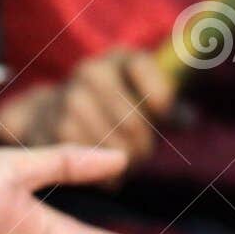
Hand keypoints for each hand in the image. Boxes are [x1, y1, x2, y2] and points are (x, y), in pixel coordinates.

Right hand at [0, 49, 176, 165]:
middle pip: (133, 121)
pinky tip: (105, 175)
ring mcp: (67, 101)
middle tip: (142, 156)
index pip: (144, 68)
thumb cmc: (108, 107)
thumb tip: (189, 119)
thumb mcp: (140, 95)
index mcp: (119, 58)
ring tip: (123, 166)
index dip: (161, 96)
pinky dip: (102, 175)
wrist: (46, 111)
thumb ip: (168, 106)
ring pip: (111, 146)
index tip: (164, 113)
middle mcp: (91, 73)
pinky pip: (87, 162)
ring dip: (123, 165)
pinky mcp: (50, 130)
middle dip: (143, 147)